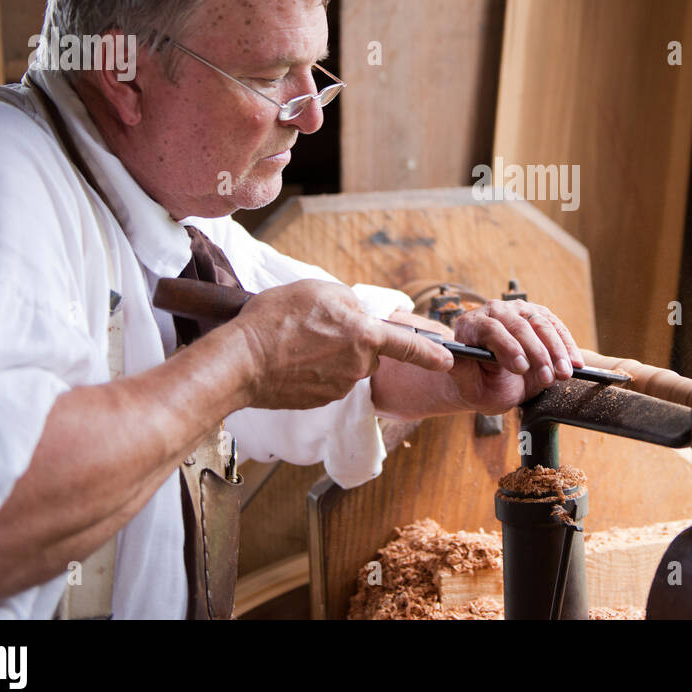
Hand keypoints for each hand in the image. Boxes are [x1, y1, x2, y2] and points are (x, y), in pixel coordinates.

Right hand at [230, 278, 452, 409]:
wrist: (242, 361)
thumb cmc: (277, 320)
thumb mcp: (318, 290)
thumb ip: (349, 302)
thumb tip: (357, 315)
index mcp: (364, 335)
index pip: (407, 345)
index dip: (430, 352)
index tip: (449, 359)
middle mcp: (358, 365)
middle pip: (366, 351)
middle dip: (350, 340)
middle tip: (315, 328)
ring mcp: (339, 387)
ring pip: (345, 366)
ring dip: (329, 355)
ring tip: (296, 343)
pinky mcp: (320, 401)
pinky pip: (326, 381)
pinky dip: (313, 372)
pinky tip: (291, 361)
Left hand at [447, 300, 585, 413]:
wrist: (493, 381)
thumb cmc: (477, 384)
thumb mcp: (466, 384)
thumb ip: (459, 370)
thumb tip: (451, 359)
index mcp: (470, 325)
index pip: (490, 329)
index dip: (507, 347)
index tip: (521, 368)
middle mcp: (494, 311)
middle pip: (519, 326)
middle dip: (537, 353)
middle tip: (548, 378)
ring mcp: (518, 311)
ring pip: (541, 325)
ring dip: (557, 351)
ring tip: (564, 374)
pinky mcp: (538, 316)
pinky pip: (556, 328)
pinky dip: (568, 346)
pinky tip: (576, 364)